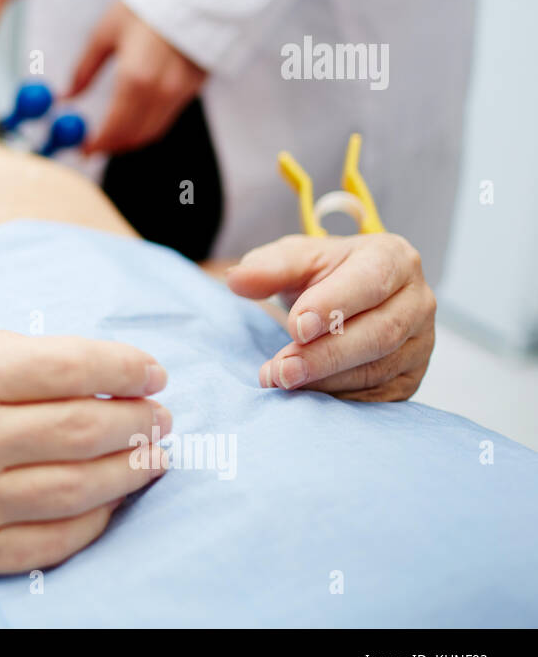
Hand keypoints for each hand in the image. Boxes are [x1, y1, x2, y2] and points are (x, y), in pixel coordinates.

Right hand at [0, 331, 170, 578]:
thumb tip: (82, 372)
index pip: (70, 366)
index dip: (125, 368)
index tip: (151, 371)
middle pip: (85, 428)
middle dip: (139, 421)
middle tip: (159, 416)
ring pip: (79, 486)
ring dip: (130, 469)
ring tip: (152, 455)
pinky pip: (50, 543)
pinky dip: (93, 521)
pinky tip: (107, 502)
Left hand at [67, 0, 206, 154]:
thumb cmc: (146, 5)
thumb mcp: (106, 33)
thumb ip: (84, 70)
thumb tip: (65, 96)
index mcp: (135, 79)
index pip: (113, 128)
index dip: (95, 144)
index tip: (81, 149)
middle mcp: (160, 92)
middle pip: (133, 136)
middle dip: (111, 146)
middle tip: (92, 145)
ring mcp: (180, 93)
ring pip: (152, 132)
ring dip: (129, 140)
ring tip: (109, 135)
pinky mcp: (193, 88)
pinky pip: (166, 118)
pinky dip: (147, 126)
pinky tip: (133, 119)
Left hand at [225, 233, 435, 401]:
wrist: (346, 300)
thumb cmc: (322, 275)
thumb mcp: (295, 260)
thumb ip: (268, 267)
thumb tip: (236, 280)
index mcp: (393, 258)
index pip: (370, 282)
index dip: (334, 305)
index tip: (295, 327)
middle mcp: (417, 301)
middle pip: (380, 333)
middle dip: (325, 355)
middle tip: (280, 370)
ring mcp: (420, 342)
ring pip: (378, 369)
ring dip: (326, 381)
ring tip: (280, 380)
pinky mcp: (410, 376)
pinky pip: (379, 395)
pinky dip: (339, 398)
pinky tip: (305, 395)